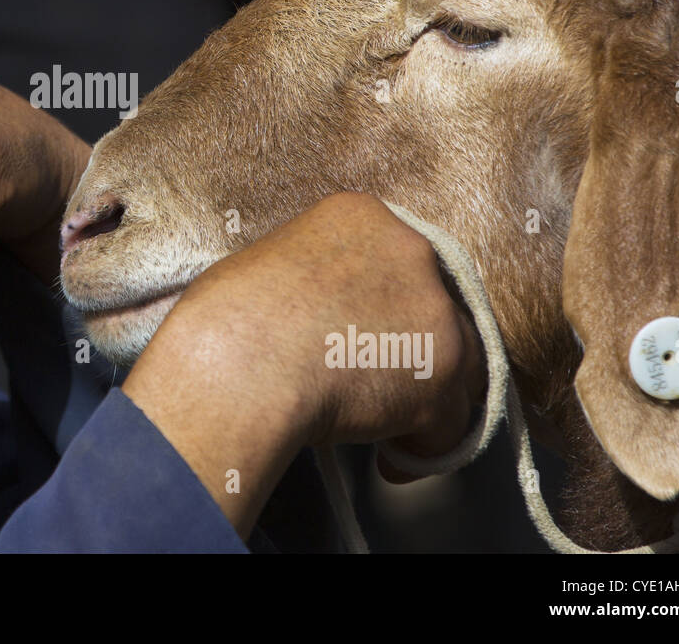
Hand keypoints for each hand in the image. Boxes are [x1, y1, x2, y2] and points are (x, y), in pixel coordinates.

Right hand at [122, 192, 484, 536]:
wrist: (239, 364)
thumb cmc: (225, 321)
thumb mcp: (267, 269)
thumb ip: (311, 282)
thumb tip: (312, 320)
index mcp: (359, 216)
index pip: (393, 261)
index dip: (377, 305)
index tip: (355, 336)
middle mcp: (408, 249)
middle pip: (430, 306)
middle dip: (405, 346)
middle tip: (368, 381)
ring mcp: (433, 308)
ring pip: (453, 364)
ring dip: (418, 397)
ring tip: (377, 430)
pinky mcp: (443, 370)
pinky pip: (451, 424)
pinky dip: (420, 448)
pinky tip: (386, 462)